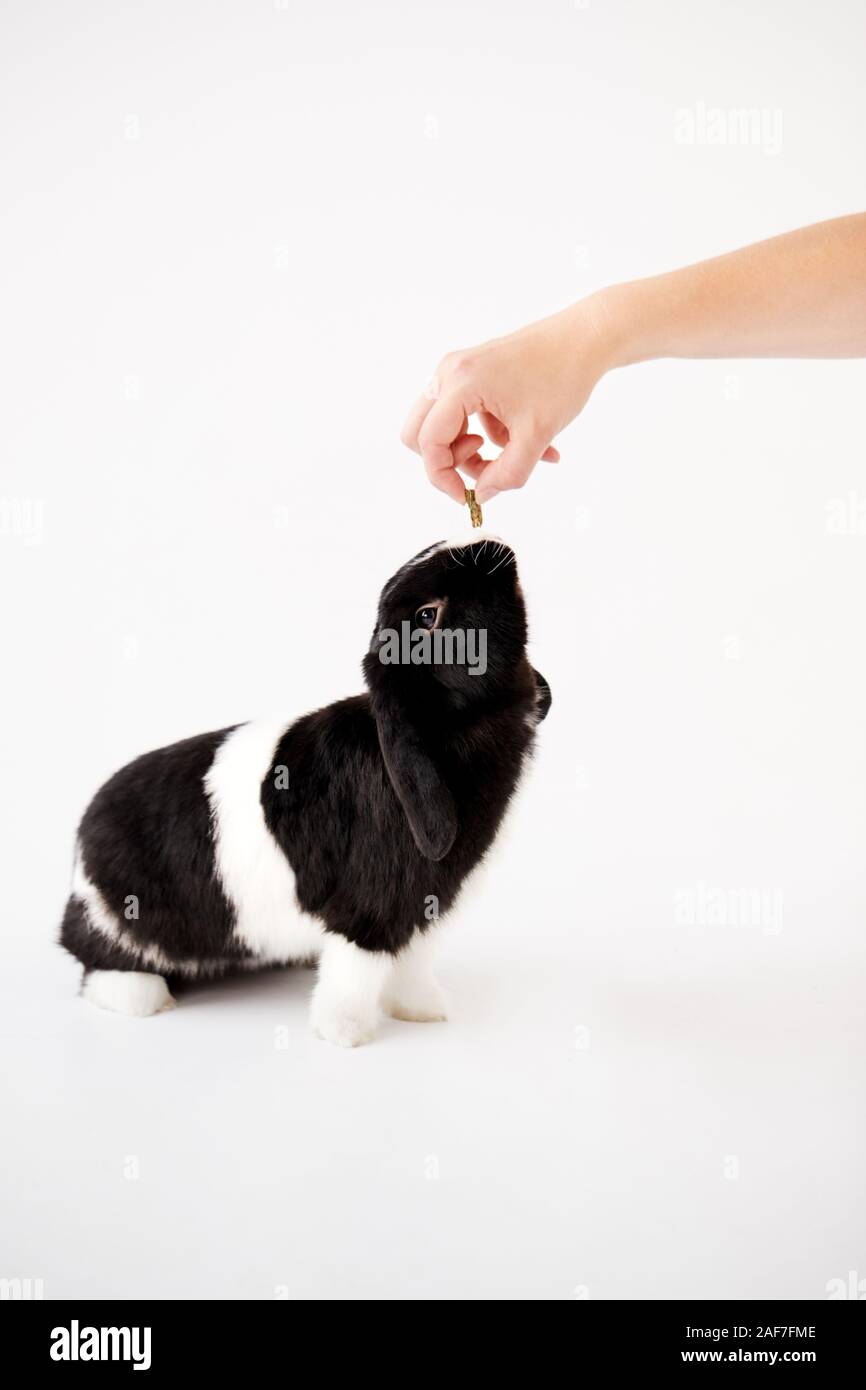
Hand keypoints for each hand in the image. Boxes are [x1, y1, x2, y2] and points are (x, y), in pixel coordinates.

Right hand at [400, 293, 615, 502]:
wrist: (584, 339)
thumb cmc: (562, 376)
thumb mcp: (536, 435)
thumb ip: (506, 474)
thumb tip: (482, 495)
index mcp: (460, 383)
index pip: (428, 442)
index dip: (442, 477)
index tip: (467, 496)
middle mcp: (450, 373)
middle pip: (420, 432)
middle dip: (448, 461)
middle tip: (483, 468)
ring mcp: (458, 370)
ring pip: (442, 425)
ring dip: (471, 449)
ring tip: (512, 451)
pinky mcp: (472, 372)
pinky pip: (463, 414)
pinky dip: (486, 433)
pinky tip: (521, 437)